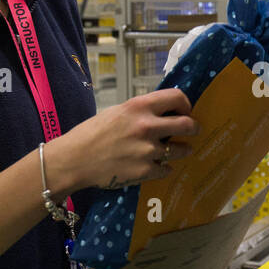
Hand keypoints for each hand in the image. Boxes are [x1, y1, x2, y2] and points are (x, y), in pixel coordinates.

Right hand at [51, 89, 199, 192]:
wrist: (74, 159)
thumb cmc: (92, 133)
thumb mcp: (118, 112)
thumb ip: (141, 111)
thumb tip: (164, 112)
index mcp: (139, 106)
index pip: (177, 97)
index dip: (186, 104)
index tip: (185, 111)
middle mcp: (147, 126)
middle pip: (188, 125)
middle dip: (194, 128)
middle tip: (192, 131)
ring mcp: (148, 150)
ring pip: (182, 150)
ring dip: (181, 150)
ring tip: (173, 151)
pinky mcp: (145, 171)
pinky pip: (167, 169)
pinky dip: (163, 168)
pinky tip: (154, 166)